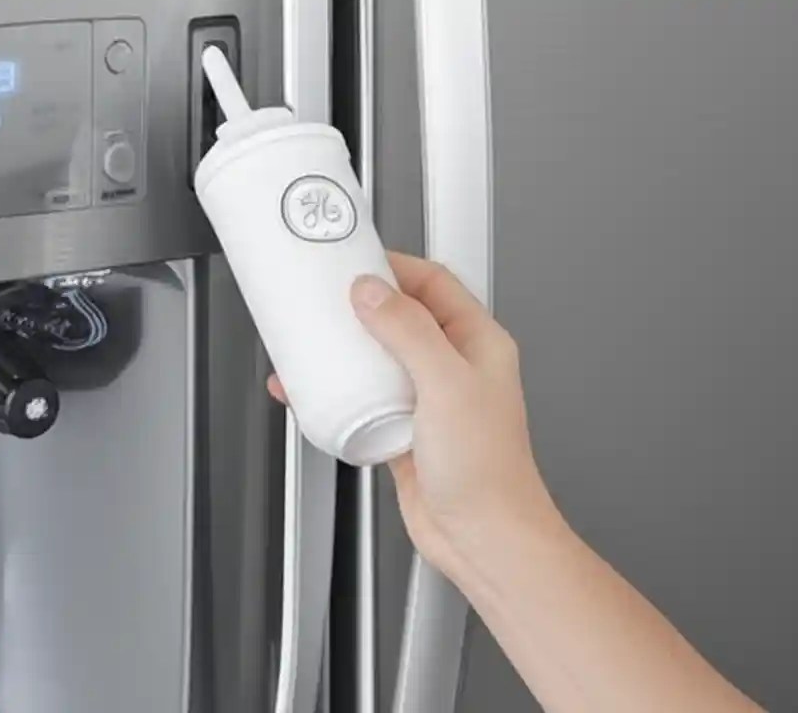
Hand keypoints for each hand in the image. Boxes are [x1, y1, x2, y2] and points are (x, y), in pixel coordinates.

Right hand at [269, 252, 564, 580]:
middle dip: (359, 307)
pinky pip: (364, 398)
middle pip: (399, 317)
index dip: (394, 266)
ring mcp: (427, 400)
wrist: (483, 537)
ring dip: (343, 350)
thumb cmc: (488, 470)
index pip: (433, 283)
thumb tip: (371, 291)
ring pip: (377, 359)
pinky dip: (337, 391)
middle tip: (322, 300)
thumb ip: (408, 331)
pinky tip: (312, 392)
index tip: (355, 261)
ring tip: (308, 342)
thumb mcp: (447, 384)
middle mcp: (454, 367)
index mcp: (478, 342)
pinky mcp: (402, 431)